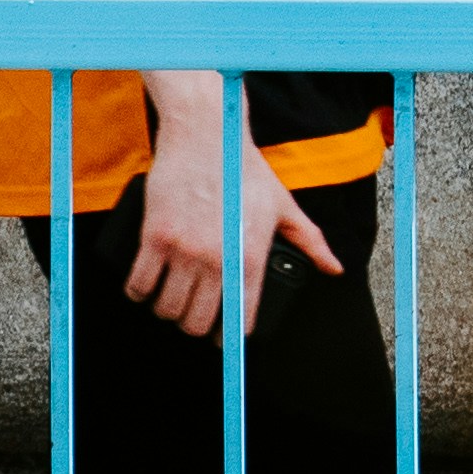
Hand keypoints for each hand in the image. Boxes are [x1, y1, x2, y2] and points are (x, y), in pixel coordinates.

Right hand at [132, 79, 336, 337]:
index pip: (239, 320)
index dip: (229, 337)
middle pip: (197, 323)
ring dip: (167, 310)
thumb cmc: (246, 170)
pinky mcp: (156, 237)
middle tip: (192, 316)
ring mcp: (185, 250)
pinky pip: (139, 285)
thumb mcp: (284, 205)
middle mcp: (218, 260)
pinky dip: (139, 293)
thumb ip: (310, 241)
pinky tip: (144, 288)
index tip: (221, 339)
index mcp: (251, 257)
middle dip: (194, 326)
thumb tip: (334, 269)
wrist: (208, 135)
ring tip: (169, 301)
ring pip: (167, 309)